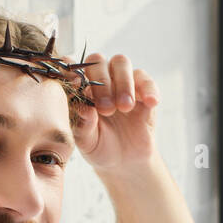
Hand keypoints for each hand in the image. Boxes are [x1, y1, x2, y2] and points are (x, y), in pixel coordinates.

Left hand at [71, 53, 160, 173]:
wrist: (124, 161)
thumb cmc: (99, 147)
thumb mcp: (87, 142)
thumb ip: (83, 125)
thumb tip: (85, 109)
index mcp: (80, 89)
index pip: (72, 68)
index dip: (71, 70)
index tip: (74, 83)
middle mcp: (99, 80)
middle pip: (97, 61)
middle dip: (102, 83)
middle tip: (106, 109)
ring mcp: (121, 82)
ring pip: (121, 62)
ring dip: (123, 83)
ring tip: (124, 108)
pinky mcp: (142, 89)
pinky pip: (146, 79)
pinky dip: (148, 88)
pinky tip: (150, 102)